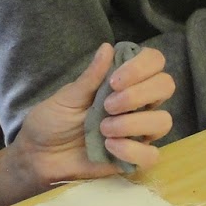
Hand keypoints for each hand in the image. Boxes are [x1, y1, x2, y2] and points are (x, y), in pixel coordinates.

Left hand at [13, 42, 175, 181]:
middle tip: (107, 106)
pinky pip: (151, 155)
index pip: (154, 62)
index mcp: (122, 82)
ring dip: (133, 123)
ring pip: (163, 121)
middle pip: (166, 86)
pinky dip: (132, 150)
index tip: (115, 80)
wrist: (38, 157)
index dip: (142, 66)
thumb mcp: (67, 97)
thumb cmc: (52, 122)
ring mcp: (137, 131)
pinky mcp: (132, 158)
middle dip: (139, 93)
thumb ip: (91, 77)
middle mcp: (136, 104)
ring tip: (103, 129)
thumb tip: (107, 47)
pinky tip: (110, 147)